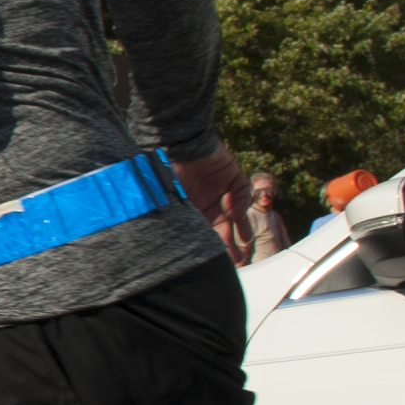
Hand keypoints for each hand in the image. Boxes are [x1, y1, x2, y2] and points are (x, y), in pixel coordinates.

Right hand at [171, 143, 252, 261]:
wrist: (182, 142)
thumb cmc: (169, 169)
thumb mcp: (166, 199)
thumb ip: (170, 218)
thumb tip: (160, 243)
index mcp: (192, 206)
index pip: (205, 230)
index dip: (211, 246)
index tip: (217, 261)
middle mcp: (208, 200)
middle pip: (222, 225)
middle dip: (229, 243)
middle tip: (237, 260)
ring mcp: (222, 188)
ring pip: (235, 213)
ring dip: (241, 229)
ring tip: (244, 244)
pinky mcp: (234, 176)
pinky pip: (242, 193)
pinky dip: (242, 205)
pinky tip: (239, 217)